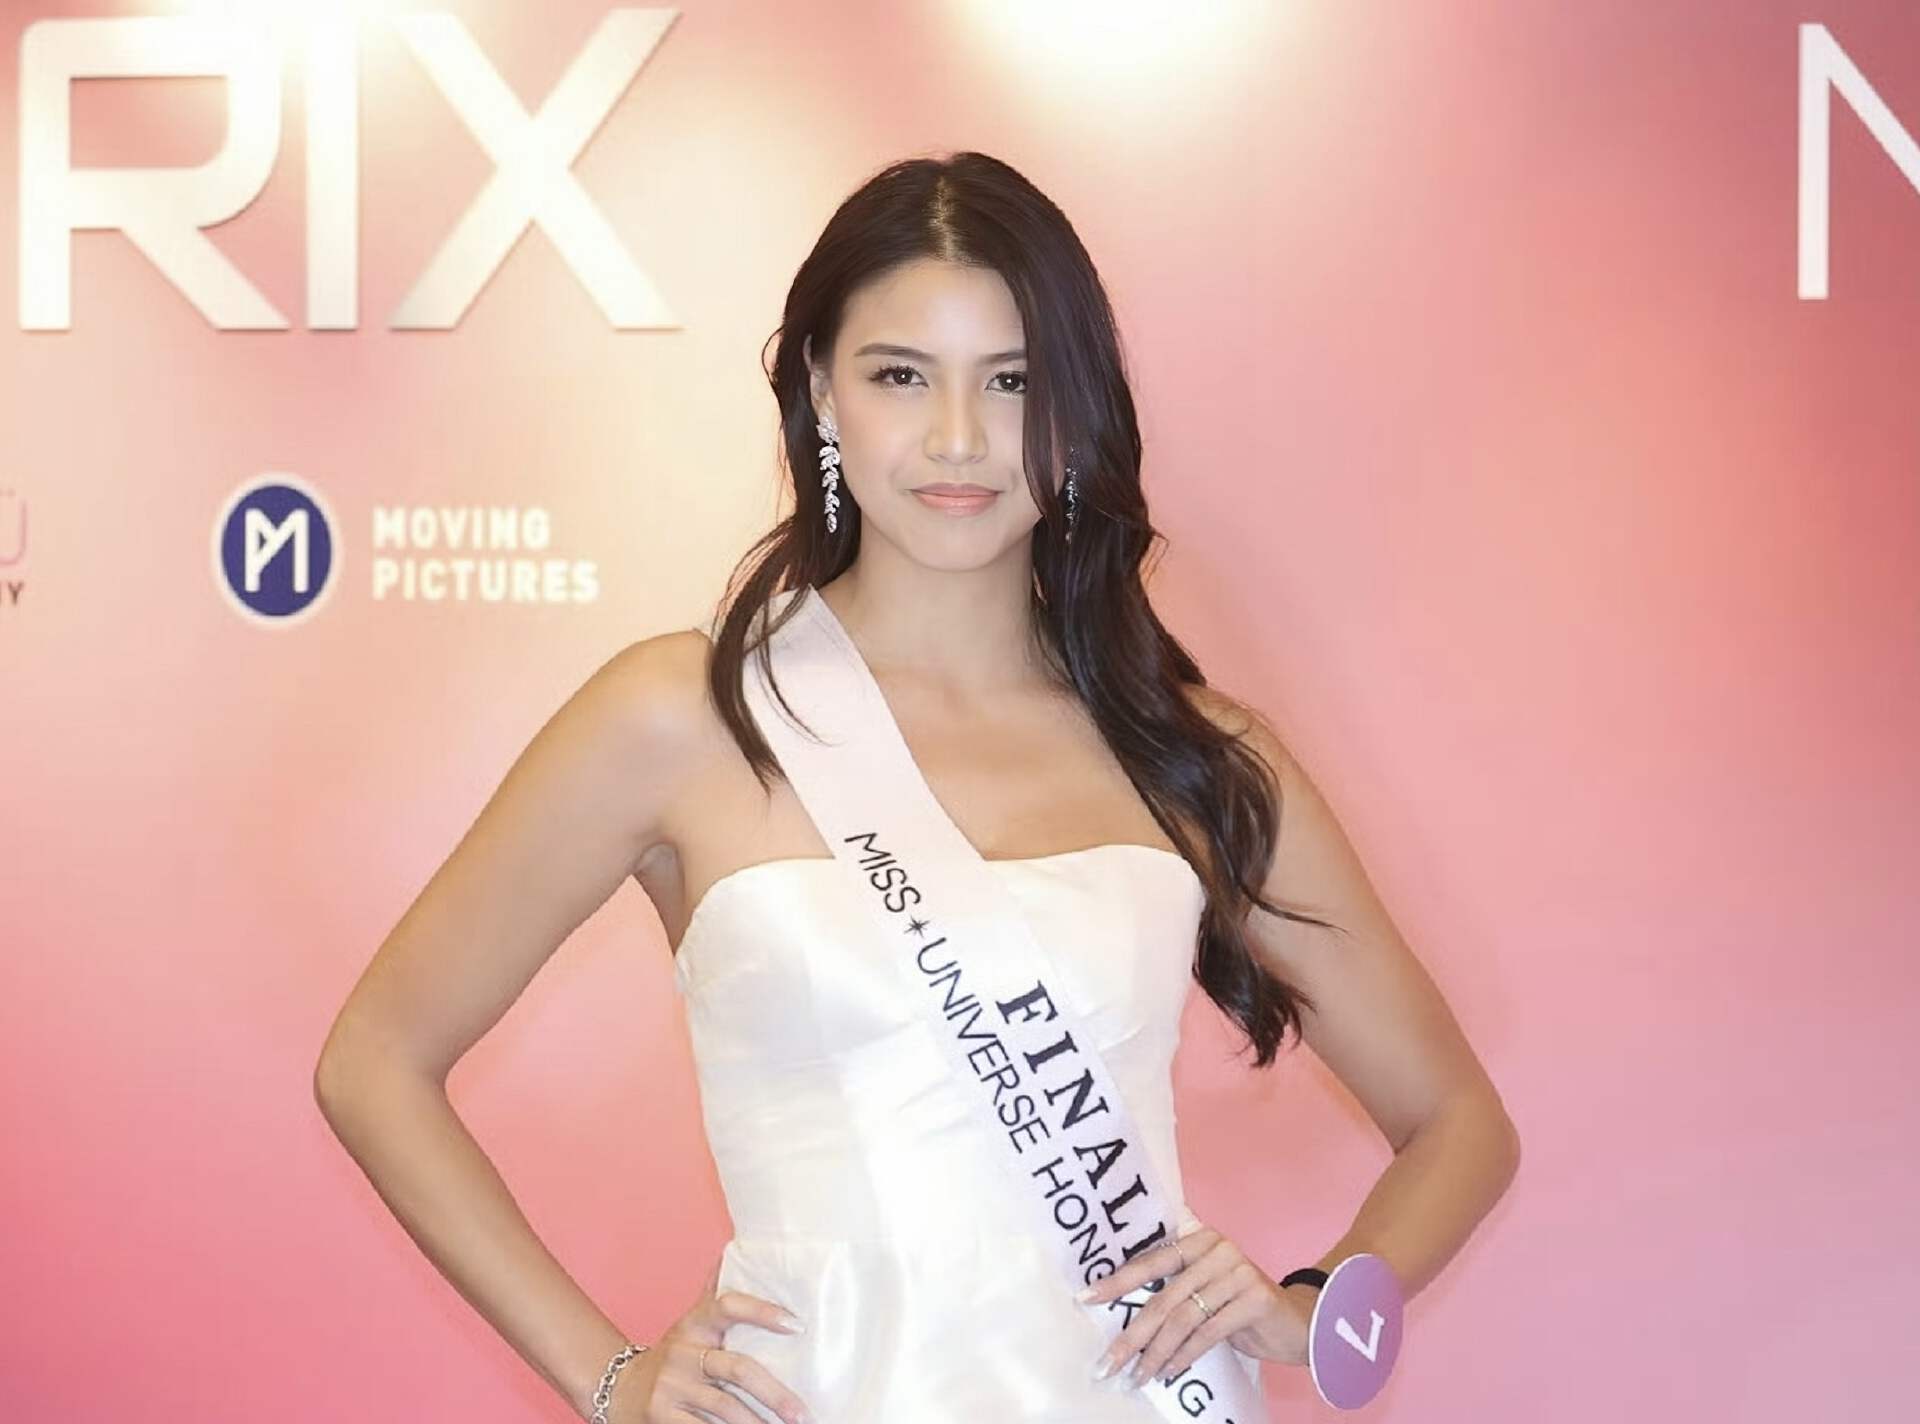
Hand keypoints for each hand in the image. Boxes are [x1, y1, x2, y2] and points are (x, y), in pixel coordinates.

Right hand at [613, 1258, 816, 1423]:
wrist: (618, 1388)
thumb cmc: (672, 1353)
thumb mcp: (691, 1321)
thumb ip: (714, 1292)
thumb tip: (737, 1247)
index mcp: (696, 1323)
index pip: (729, 1305)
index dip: (763, 1312)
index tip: (796, 1325)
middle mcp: (683, 1351)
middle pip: (738, 1369)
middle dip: (775, 1394)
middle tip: (801, 1413)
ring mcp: (671, 1385)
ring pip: (725, 1408)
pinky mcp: (661, 1416)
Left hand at [1079, 1222, 1313, 1386]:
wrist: (1297, 1322)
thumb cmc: (1240, 1307)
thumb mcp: (1205, 1290)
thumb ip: (1174, 1290)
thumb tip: (1120, 1313)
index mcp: (1200, 1239)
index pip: (1151, 1260)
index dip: (1119, 1281)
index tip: (1087, 1299)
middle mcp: (1218, 1249)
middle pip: (1164, 1296)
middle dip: (1132, 1333)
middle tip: (1108, 1361)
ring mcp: (1238, 1272)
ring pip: (1182, 1318)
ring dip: (1155, 1353)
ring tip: (1136, 1375)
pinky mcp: (1255, 1299)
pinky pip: (1207, 1333)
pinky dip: (1183, 1356)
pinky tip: (1167, 1372)